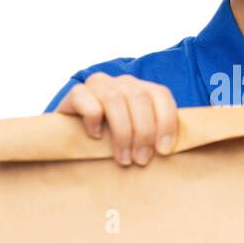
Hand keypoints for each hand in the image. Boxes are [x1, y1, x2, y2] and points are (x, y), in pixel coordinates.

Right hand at [55, 72, 178, 166]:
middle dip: (144, 132)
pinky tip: (96, 137)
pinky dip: (94, 120)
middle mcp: (121, 82)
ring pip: (115, 99)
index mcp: (141, 88)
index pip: (161, 94)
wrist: (72, 137)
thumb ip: (154, 137)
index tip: (164, 151)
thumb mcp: (137, 137)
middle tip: (141, 160)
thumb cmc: (113, 141)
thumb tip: (170, 152)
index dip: (167, 122)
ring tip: (124, 158)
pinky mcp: (75, 93)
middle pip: (140, 98)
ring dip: (122, 133)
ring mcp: (98, 84)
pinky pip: (86, 100)